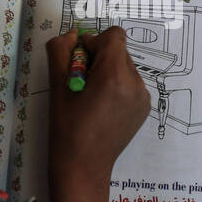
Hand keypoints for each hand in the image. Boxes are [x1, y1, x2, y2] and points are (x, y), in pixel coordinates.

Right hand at [45, 27, 149, 198]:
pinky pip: (131, 83)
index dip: (93, 43)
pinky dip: (117, 86)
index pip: (114, 36)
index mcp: (114, 76)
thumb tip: (72, 34)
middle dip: (99, 58)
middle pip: (119, 51)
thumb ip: (60, 52)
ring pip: (125, 66)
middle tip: (82, 82)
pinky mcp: (145, 107)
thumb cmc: (67, 129)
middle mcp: (135, 83)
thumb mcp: (57, 87)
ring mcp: (143, 97)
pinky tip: (103, 107)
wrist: (84, 167)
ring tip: (92, 97)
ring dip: (108, 72)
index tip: (80, 63)